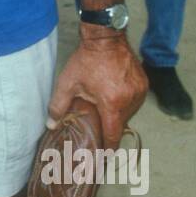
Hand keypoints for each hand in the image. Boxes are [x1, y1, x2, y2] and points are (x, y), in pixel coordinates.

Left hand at [48, 32, 147, 149]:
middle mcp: (130, 100)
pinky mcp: (144, 83)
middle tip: (100, 128)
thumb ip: (58, 106)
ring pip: (130, 112)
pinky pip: (136, 100)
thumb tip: (51, 125)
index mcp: (112, 104)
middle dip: (111, 127)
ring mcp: (139, 91)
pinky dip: (127, 103)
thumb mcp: (68, 84)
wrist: (105, 38)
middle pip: (121, 123)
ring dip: (119, 114)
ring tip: (106, 109)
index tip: (104, 158)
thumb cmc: (86, 61)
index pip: (113, 135)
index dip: (108, 148)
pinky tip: (115, 97)